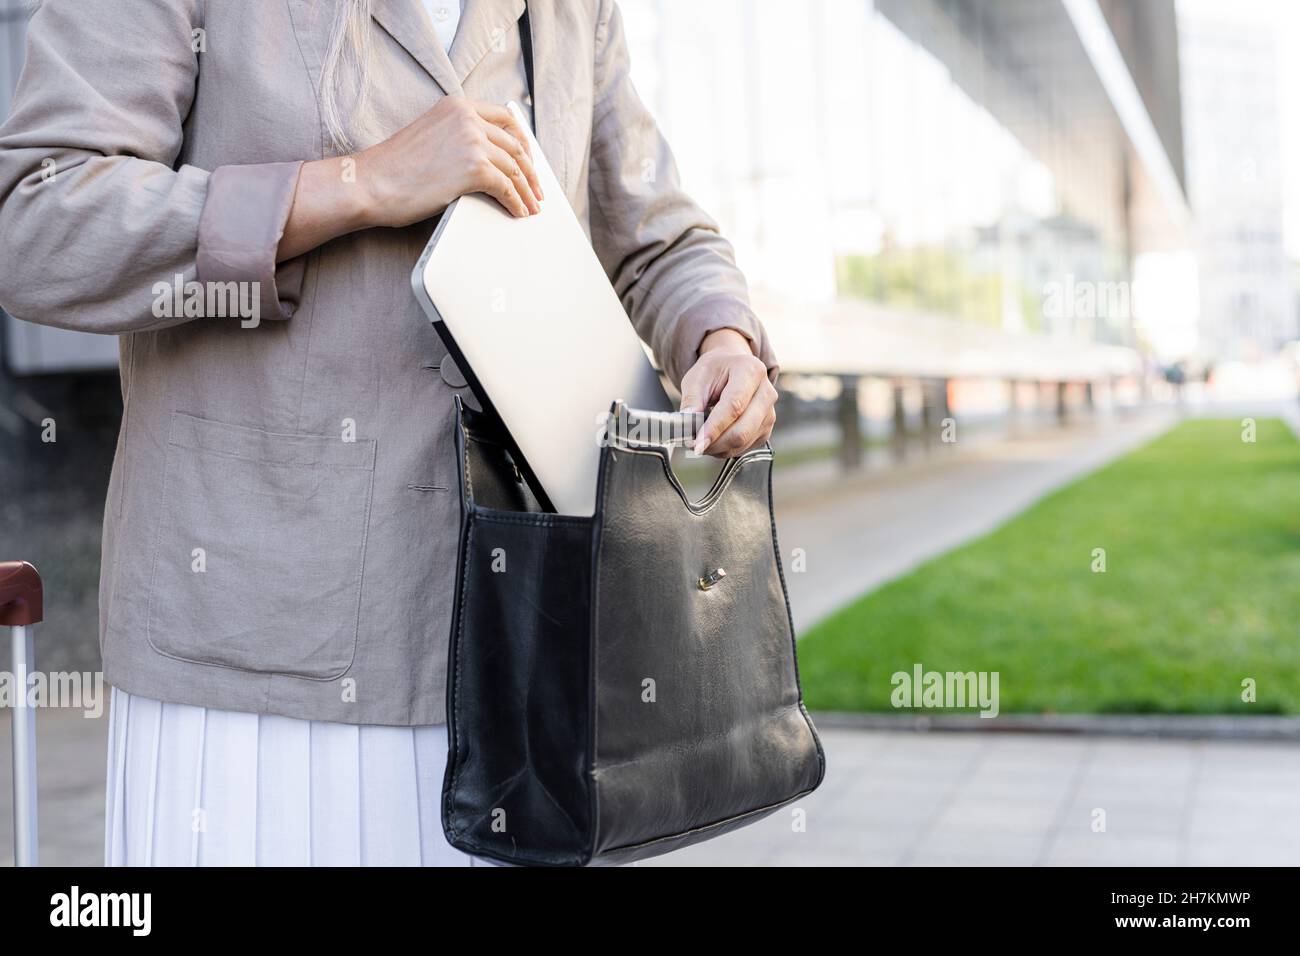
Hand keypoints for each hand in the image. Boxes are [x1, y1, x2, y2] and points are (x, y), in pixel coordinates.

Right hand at [357, 96, 542, 225]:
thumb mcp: (430, 136)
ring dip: (527, 191)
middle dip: (530, 171)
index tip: (530, 158)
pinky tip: (519, 212)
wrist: (369, 183)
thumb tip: (486, 159)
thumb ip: (457, 137)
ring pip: (514, 168)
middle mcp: (467, 118)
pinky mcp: (473, 168)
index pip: (504, 118)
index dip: (523, 141)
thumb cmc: (393, 168)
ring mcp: (472, 141)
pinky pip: (507, 188)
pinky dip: (516, 202)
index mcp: (457, 106)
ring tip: (532, 205)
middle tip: (537, 189)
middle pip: (515, 145)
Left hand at [678, 329, 776, 456]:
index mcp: (751, 371)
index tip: (697, 443)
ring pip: (743, 442)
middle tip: (692, 444)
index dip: (714, 427)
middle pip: (742, 430)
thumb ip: (691, 400)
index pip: (734, 406)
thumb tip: (687, 423)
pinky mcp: (767, 429)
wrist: (732, 369)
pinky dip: (725, 449)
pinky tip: (714, 439)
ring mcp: (770, 413)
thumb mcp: (697, 378)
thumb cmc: (714, 372)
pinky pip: (745, 448)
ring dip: (717, 448)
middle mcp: (766, 393)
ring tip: (700, 439)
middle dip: (714, 443)